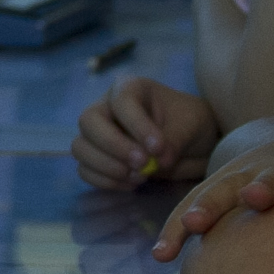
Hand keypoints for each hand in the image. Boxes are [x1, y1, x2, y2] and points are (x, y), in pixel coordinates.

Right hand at [73, 76, 218, 190]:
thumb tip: (159, 161)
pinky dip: (105, 181)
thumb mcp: (192, 125)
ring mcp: (99, 134)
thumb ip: (175, 139)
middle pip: (89, 121)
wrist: (192, 144)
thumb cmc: (191, 123)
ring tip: (140, 177)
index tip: (158, 148)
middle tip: (143, 164)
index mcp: (131, 88)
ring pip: (80, 147)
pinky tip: (132, 184)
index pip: (122, 101)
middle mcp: (108, 107)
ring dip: (107, 166)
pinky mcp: (98, 158)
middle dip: (114, 146)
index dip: (136, 126)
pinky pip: (85, 170)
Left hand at [148, 128, 273, 259]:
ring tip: (253, 197)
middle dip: (210, 205)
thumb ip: (197, 229)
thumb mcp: (227, 203)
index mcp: (225, 189)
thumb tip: (157, 258)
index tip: (161, 254)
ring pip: (273, 178)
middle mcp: (251, 178)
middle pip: (227, 190)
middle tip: (195, 221)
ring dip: (262, 186)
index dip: (177, 228)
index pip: (195, 208)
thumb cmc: (254, 187)